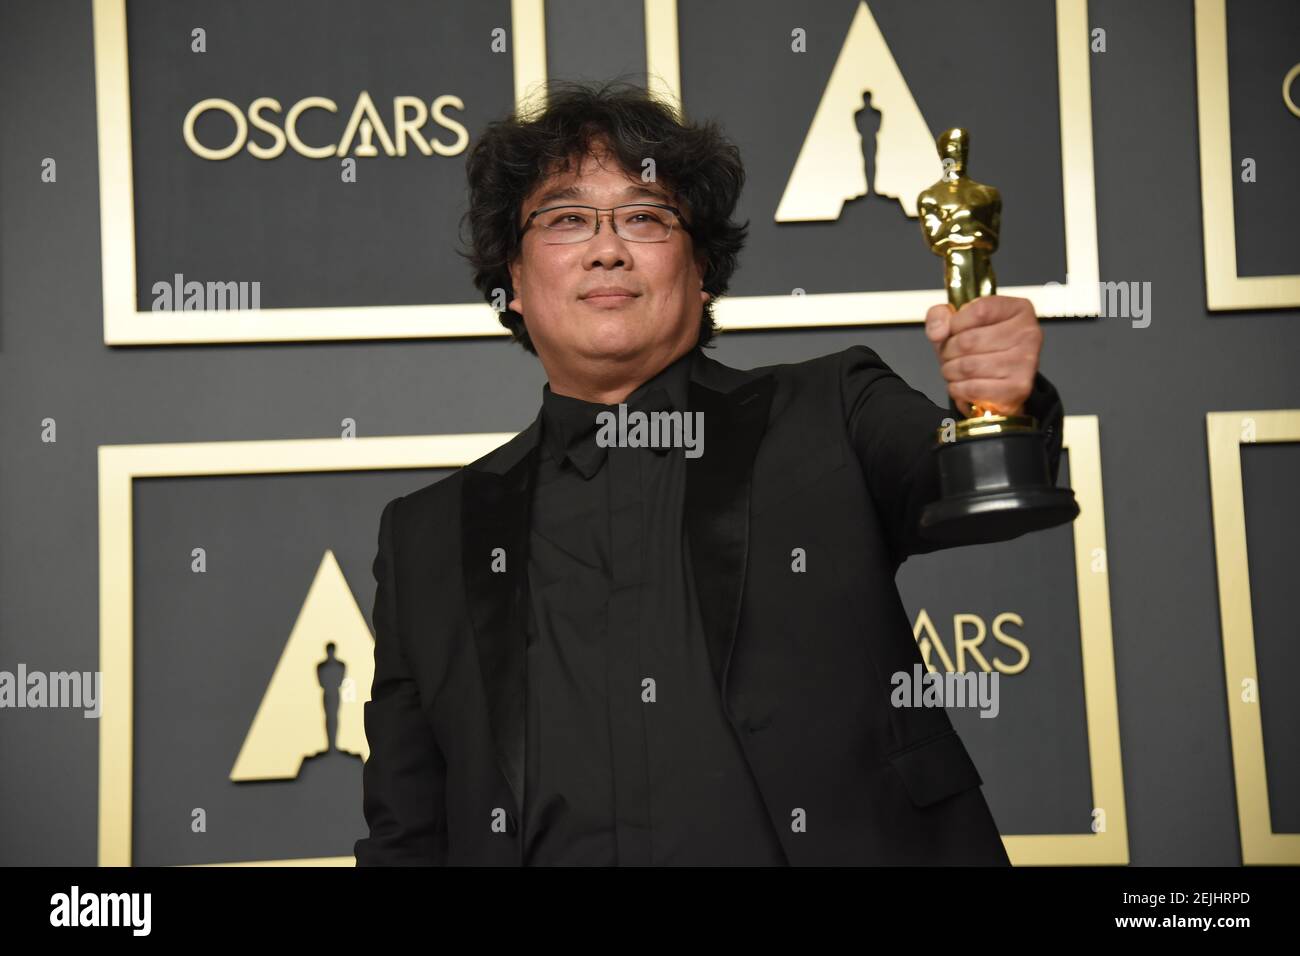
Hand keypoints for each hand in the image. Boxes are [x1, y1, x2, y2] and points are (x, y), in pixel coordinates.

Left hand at [924, 294, 1041, 417]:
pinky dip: (958, 389)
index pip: (979, 310)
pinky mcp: (1018, 388)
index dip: (955, 324)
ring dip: (951, 371)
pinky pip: (972, 388)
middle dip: (948, 352)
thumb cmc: (979, 348)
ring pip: (968, 366)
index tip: (953, 331)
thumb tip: (938, 332)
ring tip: (956, 370)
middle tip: (951, 356)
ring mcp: (1026, 362)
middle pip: (968, 341)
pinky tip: (963, 385)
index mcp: (1018, 309)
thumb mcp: (957, 322)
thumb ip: (940, 316)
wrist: (996, 383)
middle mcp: (1028, 333)